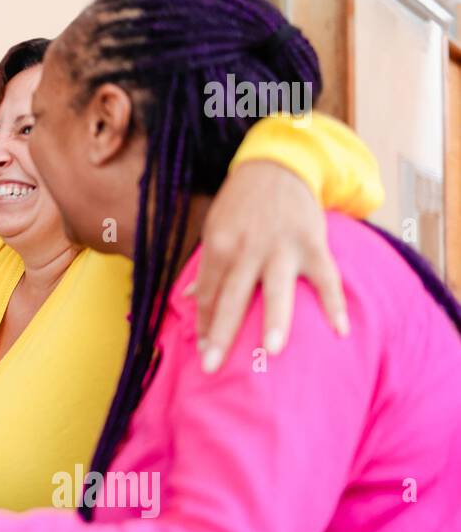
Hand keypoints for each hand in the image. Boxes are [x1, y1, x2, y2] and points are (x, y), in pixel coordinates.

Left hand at [195, 159, 349, 371]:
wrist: (278, 165)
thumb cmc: (241, 203)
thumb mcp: (215, 228)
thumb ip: (207, 265)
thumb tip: (190, 297)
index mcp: (220, 246)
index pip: (209, 295)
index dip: (205, 325)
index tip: (202, 353)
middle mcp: (247, 249)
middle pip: (231, 297)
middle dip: (221, 333)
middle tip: (212, 366)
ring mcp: (282, 248)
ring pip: (276, 289)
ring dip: (274, 319)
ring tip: (272, 350)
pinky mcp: (313, 244)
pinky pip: (326, 278)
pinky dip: (335, 303)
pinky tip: (341, 330)